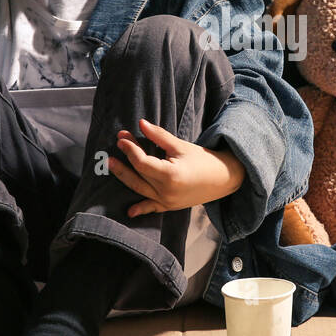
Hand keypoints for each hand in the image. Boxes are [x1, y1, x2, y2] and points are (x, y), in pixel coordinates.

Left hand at [108, 118, 245, 216]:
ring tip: (112, 165)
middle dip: (124, 161)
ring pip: (139, 190)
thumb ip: (159, 136)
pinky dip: (141, 209)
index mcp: (170, 174)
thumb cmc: (203, 160)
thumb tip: (141, 124)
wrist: (223, 179)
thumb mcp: (181, 146)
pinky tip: (129, 212)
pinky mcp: (170, 206)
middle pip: (138, 175)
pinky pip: (152, 208)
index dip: (130, 149)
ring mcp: (167, 201)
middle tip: (113, 149)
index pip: (142, 162)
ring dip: (124, 178)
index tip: (122, 137)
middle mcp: (166, 191)